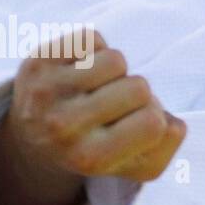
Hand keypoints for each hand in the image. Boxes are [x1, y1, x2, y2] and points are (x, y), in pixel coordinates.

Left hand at [4, 31, 186, 185]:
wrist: (35, 138)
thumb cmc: (99, 147)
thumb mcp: (137, 165)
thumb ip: (167, 146)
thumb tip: (170, 121)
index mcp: (91, 158)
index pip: (154, 124)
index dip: (154, 117)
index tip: (135, 125)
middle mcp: (64, 127)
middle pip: (139, 88)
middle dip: (137, 94)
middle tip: (115, 106)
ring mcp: (47, 91)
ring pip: (117, 60)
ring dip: (116, 72)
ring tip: (99, 88)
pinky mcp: (38, 61)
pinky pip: (93, 39)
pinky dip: (96, 52)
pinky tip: (81, 71)